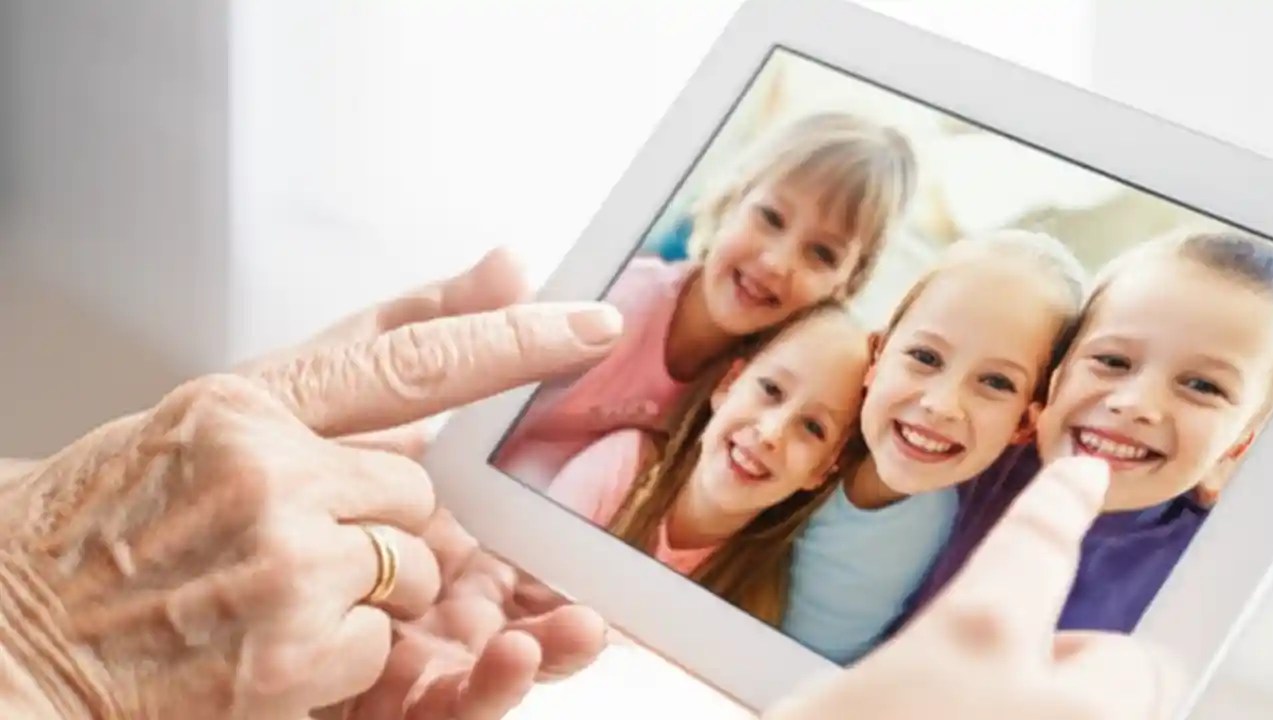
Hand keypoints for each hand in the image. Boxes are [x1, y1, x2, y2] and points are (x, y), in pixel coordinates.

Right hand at [0, 252, 621, 718]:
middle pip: (416, 487)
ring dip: (360, 589)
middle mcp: (262, 472)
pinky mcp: (290, 651)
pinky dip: (340, 655)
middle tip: (287, 533)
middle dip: (379, 518)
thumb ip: (349, 359)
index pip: (410, 358)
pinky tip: (260, 644)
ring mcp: (278, 563)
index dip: (513, 338)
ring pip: (408, 566)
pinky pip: (382, 644)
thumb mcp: (213, 416)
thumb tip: (499, 266)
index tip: (591, 324)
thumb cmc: (111, 519)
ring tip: (260, 590)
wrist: (14, 629)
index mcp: (243, 404)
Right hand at [764, 457, 1185, 719]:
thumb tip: (950, 682)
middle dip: (1083, 675)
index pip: (1033, 545)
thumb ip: (913, 681)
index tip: (1083, 474)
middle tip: (1009, 705)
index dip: (1058, 501)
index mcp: (971, 645)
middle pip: (1129, 663)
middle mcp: (1054, 708)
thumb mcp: (827, 709)